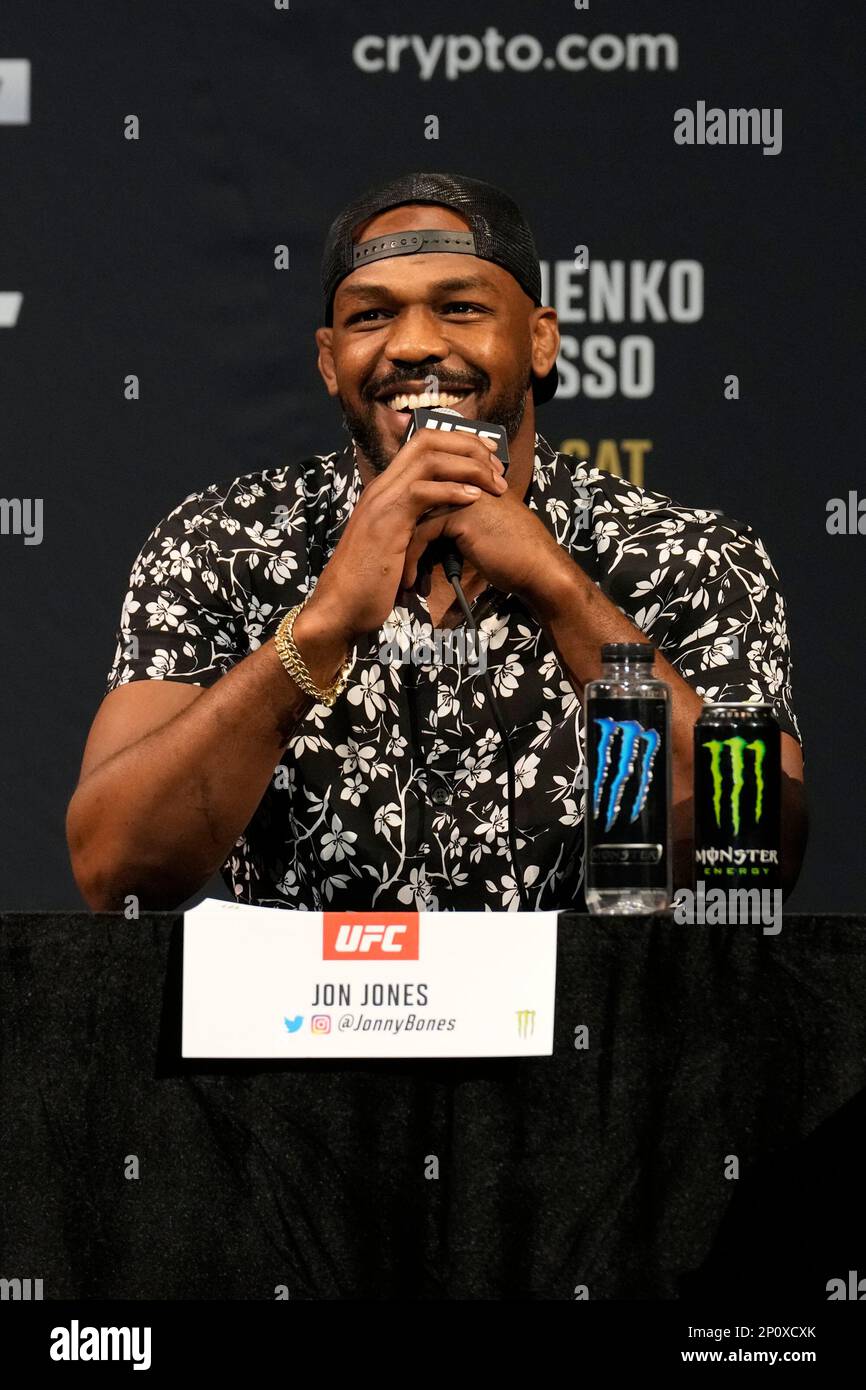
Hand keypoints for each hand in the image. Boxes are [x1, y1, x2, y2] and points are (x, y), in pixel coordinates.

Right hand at [306, 430, 507, 640]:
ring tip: (494, 484)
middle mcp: (382, 486)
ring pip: (429, 459)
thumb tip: (442, 517)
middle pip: (428, 440)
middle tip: (497, 465)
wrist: (340, 606)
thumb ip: (415, 522)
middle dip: (468, 445)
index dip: (458, 441)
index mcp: (386, 488)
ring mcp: (382, 501)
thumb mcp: (397, 542)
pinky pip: (422, 492)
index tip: (487, 455)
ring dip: (468, 467)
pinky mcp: (386, 522)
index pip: (423, 442)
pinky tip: (473, 499)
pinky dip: (452, 491)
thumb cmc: (372, 581)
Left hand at [400, 481, 575, 613]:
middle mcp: (463, 478)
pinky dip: (412, 559)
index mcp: (468, 477)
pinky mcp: (459, 513)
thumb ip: (456, 517)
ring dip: (402, 550)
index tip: (401, 550)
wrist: (536, 567)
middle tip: (391, 561)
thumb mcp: (478, 528)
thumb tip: (427, 528)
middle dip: (399, 533)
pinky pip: (421, 533)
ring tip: (401, 577)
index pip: (423, 489)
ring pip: (413, 518)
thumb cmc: (511, 554)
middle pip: (413, 500)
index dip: (408, 520)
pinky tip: (411, 581)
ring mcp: (461, 493)